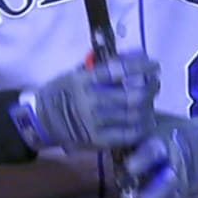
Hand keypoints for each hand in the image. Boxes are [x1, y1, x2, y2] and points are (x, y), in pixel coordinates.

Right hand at [10, 51, 159, 151]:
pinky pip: (127, 135)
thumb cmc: (61, 92)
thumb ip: (103, 67)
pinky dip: (141, 127)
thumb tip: (134, 56)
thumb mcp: (77, 73)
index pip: (119, 71)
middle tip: (155, 83)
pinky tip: (146, 121)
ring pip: (133, 116)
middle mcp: (90, 101)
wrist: (41, 120)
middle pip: (132, 95)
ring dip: (149, 107)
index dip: (141, 67)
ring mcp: (94, 123)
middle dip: (150, 88)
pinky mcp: (97, 140)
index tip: (154, 65)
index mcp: (84, 81)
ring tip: (151, 101)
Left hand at [123, 115, 197, 197]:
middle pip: (166, 182)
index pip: (154, 150)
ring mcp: (178, 185)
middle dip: (156, 193)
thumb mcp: (153, 124)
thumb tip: (101, 124)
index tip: (131, 165)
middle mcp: (172, 167)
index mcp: (163, 144)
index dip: (144, 157)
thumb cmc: (169, 130)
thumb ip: (131, 130)